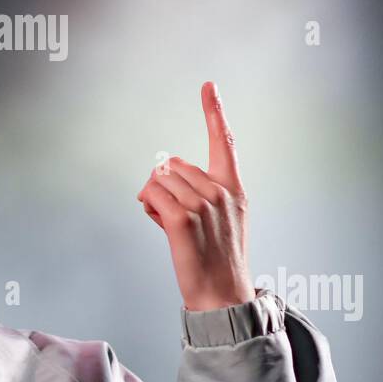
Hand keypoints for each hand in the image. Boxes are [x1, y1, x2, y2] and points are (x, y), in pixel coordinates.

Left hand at [137, 81, 253, 310]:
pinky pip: (152, 195)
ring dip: (154, 197)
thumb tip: (161, 178)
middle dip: (164, 184)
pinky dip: (149, 206)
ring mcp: (202, 204)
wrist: (223, 294)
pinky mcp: (182, 219)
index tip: (208, 86)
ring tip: (170, 224)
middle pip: (172, 164)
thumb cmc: (217, 258)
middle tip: (174, 215)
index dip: (214, 112)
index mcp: (233, 188)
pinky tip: (160, 222)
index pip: (224, 142)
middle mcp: (220, 191)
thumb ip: (199, 192)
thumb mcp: (221, 220)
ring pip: (158, 179)